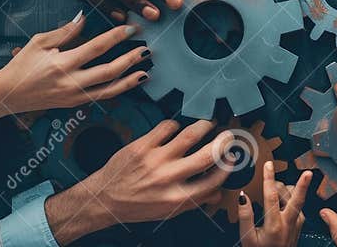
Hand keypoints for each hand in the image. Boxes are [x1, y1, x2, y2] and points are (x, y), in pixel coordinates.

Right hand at [0, 11, 149, 112]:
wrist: (8, 95)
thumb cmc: (22, 66)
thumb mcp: (39, 43)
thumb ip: (64, 32)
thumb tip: (84, 18)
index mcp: (62, 64)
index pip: (96, 48)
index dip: (116, 37)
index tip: (131, 28)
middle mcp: (72, 82)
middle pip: (109, 71)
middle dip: (130, 60)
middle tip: (146, 50)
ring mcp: (75, 96)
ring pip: (110, 90)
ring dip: (130, 81)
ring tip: (146, 72)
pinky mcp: (76, 104)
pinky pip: (102, 96)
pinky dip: (117, 90)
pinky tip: (128, 82)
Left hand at [45, 120, 232, 243]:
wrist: (105, 199)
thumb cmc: (137, 206)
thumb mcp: (168, 211)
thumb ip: (194, 202)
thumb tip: (218, 194)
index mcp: (178, 198)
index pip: (214, 180)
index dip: (228, 166)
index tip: (231, 157)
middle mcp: (169, 178)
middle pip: (207, 155)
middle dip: (224, 141)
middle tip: (228, 134)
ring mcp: (155, 160)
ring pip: (190, 134)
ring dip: (205, 125)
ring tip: (209, 124)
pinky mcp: (142, 146)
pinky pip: (167, 126)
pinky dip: (176, 124)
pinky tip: (176, 128)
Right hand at [238, 162, 312, 246]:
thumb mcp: (247, 237)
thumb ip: (245, 216)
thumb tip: (243, 196)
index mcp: (274, 225)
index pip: (271, 196)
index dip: (269, 178)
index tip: (268, 165)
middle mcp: (288, 222)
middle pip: (297, 197)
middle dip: (303, 184)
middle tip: (303, 173)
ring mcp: (297, 223)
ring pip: (296, 199)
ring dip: (287, 190)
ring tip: (274, 189)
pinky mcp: (300, 223)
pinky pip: (298, 205)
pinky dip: (291, 197)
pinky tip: (282, 198)